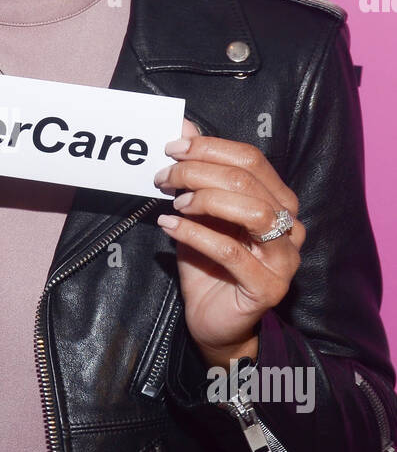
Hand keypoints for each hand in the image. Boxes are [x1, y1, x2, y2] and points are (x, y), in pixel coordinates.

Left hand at [152, 117, 305, 367]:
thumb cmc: (207, 265)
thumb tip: (181, 128)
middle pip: (247, 181)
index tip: (171, 148)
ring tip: (174, 202)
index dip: (209, 148)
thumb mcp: (197, 213)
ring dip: (204, 199)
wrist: (213, 322)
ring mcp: (284, 258)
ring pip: (250, 211)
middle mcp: (289, 225)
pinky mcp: (269, 287)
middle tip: (163, 175)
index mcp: (278, 201)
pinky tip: (170, 225)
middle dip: (198, 171)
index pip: (251, 159)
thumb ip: (195, 174)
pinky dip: (195, 234)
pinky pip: (230, 251)